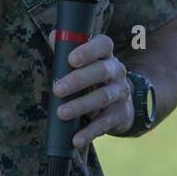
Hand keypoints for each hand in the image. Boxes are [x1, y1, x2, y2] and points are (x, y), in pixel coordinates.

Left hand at [47, 30, 133, 155]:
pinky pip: (105, 123)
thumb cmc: (92, 77)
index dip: (88, 51)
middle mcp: (117, 71)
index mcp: (106, 54)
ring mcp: (121, 93)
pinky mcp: (120, 114)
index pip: (103, 45)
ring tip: (61, 113)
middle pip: (101, 72)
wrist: (121, 102)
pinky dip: (90, 131)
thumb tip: (54, 36)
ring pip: (103, 97)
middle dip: (78, 80)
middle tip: (57, 89)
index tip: (71, 59)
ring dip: (81, 106)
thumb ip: (67, 49)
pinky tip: (76, 139)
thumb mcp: (83, 62)